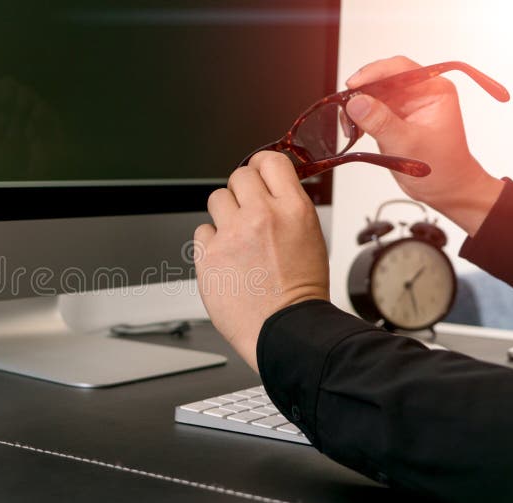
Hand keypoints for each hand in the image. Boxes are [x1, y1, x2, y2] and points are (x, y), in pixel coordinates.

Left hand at [194, 152, 329, 371]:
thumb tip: (271, 191)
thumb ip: (288, 210)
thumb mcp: (310, 239)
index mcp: (294, 210)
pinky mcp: (208, 256)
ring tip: (236, 238)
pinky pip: (202, 231)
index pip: (270, 161)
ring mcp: (232, 235)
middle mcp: (262, 216)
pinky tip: (226, 259)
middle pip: (239, 176)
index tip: (258, 173)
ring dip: (224, 214)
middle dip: (242, 191)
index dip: (261, 165)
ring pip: (216, 199)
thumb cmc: (300, 294)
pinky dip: (210, 242)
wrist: (285, 330)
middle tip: (247, 211)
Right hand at [345, 56, 503, 235]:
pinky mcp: (395, 119)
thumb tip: (356, 102)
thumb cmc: (441, 168)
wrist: (445, 189)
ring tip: (349, 126)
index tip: (353, 85)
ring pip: (374, 95)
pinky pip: (372, 110)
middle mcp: (420, 94)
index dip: (374, 73)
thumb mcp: (408, 144)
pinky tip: (355, 132)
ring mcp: (406, 106)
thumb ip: (381, 122)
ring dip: (358, 107)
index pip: (400, 69)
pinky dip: (359, 119)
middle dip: (362, 92)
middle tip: (344, 108)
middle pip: (383, 79)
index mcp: (433, 90)